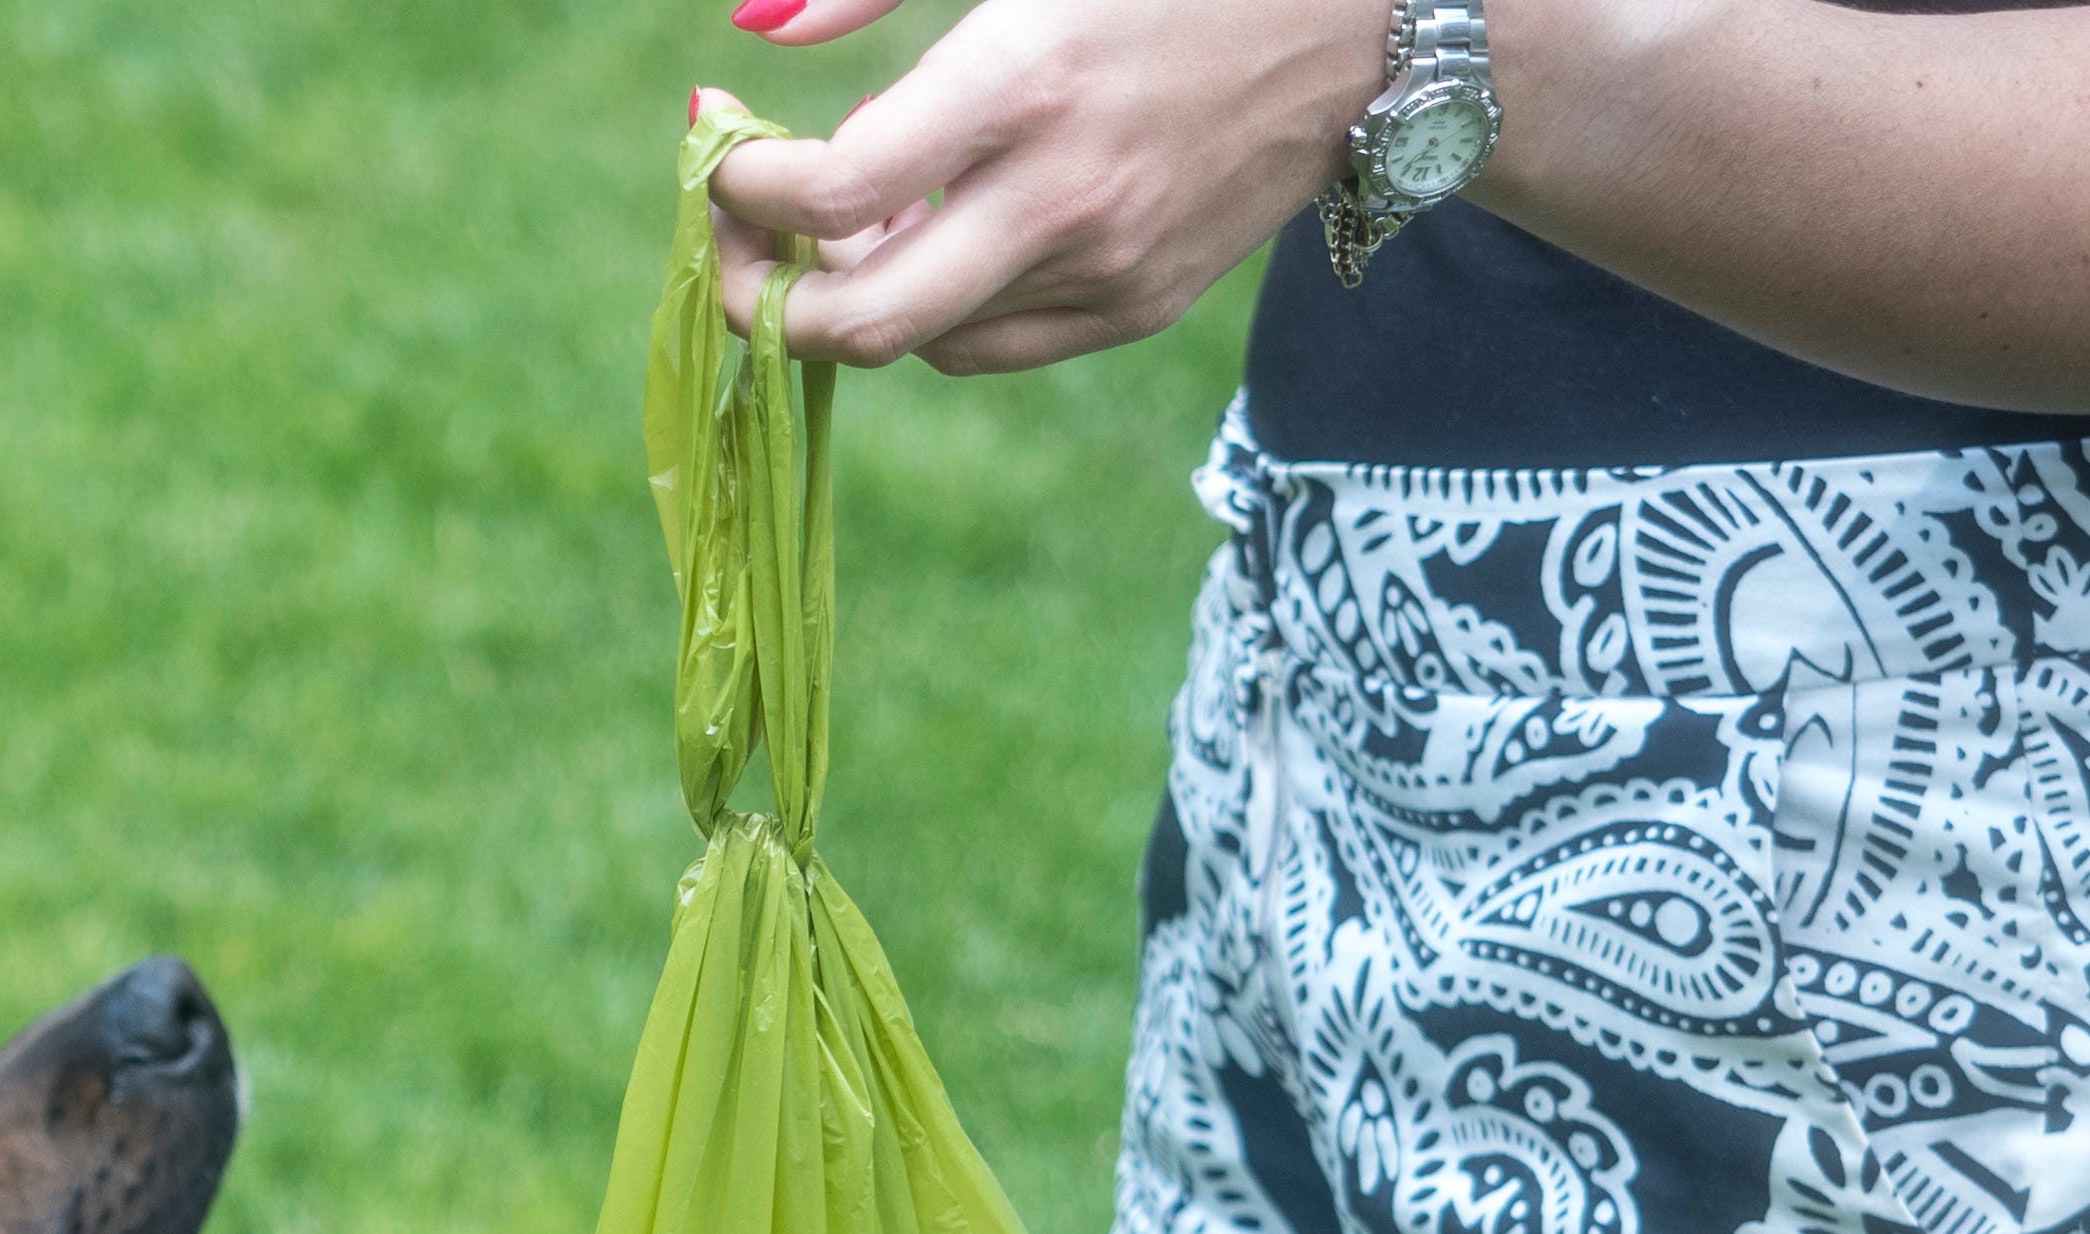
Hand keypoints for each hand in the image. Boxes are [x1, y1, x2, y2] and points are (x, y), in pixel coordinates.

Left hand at [698, 0, 1391, 373]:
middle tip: (739, 231)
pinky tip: (935, 230)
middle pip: (856, 326)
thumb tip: (754, 34)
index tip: (723, 146)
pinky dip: (929, 306)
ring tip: (849, 210)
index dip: (741, 188)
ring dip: (845, 292)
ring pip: (913, 340)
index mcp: (1028, 80)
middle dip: (759, 294)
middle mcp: (1065, 197)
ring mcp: (1107, 268)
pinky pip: (985, 346)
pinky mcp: (1138, 306)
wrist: (1367, 21)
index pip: (830, 194)